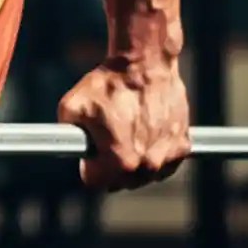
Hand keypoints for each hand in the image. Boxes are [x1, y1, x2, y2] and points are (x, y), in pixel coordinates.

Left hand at [57, 60, 189, 190]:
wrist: (144, 64)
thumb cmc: (108, 84)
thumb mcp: (71, 108)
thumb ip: (65, 135)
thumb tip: (66, 147)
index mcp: (118, 161)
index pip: (95, 182)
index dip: (88, 166)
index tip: (89, 153)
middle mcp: (145, 165)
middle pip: (121, 182)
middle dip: (111, 167)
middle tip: (107, 141)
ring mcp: (166, 156)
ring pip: (145, 175)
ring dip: (135, 163)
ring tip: (127, 135)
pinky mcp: (182, 146)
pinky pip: (165, 163)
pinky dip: (156, 154)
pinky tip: (146, 136)